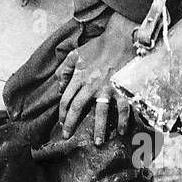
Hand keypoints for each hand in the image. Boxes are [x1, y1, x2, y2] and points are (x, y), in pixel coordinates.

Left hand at [58, 13, 140, 145]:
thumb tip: (59, 86)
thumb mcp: (75, 54)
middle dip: (71, 124)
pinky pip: (123, 108)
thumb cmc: (98, 46)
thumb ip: (64, 69)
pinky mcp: (123, 88)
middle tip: (69, 136)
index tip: (62, 123)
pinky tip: (121, 130)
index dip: (62, 113)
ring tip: (97, 142)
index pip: (66, 100)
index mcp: (79, 77)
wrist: (121, 38)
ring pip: (100, 113)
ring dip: (98, 129)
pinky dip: (122, 120)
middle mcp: (91, 85)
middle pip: (78, 109)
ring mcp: (108, 88)